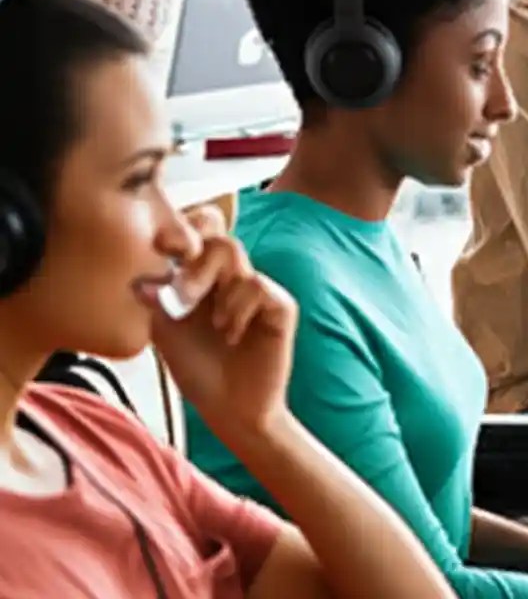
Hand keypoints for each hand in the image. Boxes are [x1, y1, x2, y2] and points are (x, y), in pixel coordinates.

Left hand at [148, 206, 298, 435]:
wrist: (229, 409)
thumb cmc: (198, 368)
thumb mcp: (164, 328)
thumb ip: (156, 296)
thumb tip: (140, 276)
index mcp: (205, 274)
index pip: (203, 225)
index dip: (184, 229)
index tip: (163, 254)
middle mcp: (234, 275)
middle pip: (217, 235)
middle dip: (193, 266)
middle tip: (182, 301)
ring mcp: (260, 289)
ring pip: (234, 254)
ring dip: (212, 291)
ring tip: (214, 326)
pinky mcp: (281, 306)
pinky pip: (257, 285)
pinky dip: (237, 310)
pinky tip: (233, 334)